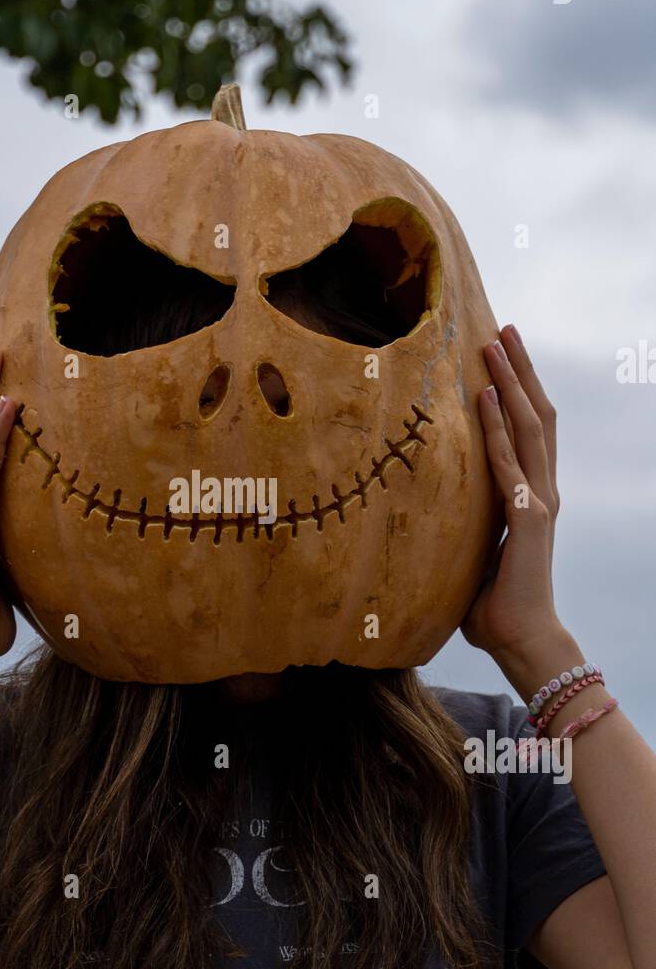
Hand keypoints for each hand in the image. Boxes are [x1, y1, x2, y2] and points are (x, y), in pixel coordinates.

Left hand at [461, 324, 565, 669]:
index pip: (531, 429)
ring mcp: (539, 502)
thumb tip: (425, 520)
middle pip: (537, 415)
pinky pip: (509, 464)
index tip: (504, 353)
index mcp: (532, 495)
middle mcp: (542, 490)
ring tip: (494, 346)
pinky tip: (484, 400)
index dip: (521, 389)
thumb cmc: (493, 604)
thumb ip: (462, 528)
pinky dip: (497, 429)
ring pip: (529, 427)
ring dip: (511, 383)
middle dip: (521, 369)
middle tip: (504, 328)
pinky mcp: (529, 519)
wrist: (520, 640)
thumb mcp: (474, 552)